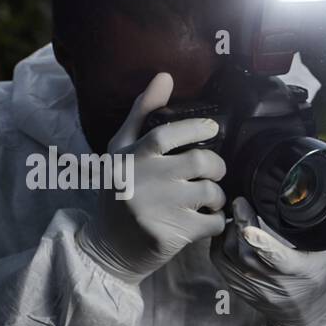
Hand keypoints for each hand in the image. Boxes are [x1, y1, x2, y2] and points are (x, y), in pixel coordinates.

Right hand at [76, 73, 227, 281]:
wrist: (108, 248)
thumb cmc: (119, 194)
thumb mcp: (121, 152)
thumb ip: (142, 114)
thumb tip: (165, 76)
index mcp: (130, 157)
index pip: (166, 134)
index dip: (195, 128)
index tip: (212, 128)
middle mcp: (144, 180)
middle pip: (200, 161)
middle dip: (216, 165)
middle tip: (213, 171)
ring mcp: (159, 208)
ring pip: (210, 192)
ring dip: (217, 196)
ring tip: (209, 198)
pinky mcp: (173, 234)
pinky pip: (214, 222)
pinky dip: (217, 221)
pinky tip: (207, 220)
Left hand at [210, 197, 325, 325]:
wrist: (308, 317)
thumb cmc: (321, 280)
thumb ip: (319, 229)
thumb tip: (311, 195)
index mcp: (297, 271)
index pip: (276, 257)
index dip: (262, 243)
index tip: (249, 228)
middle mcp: (270, 281)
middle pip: (244, 252)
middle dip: (239, 223)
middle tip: (240, 201)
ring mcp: (250, 285)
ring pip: (227, 254)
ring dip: (228, 230)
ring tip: (236, 212)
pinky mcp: (237, 286)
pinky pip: (219, 260)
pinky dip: (219, 240)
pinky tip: (228, 228)